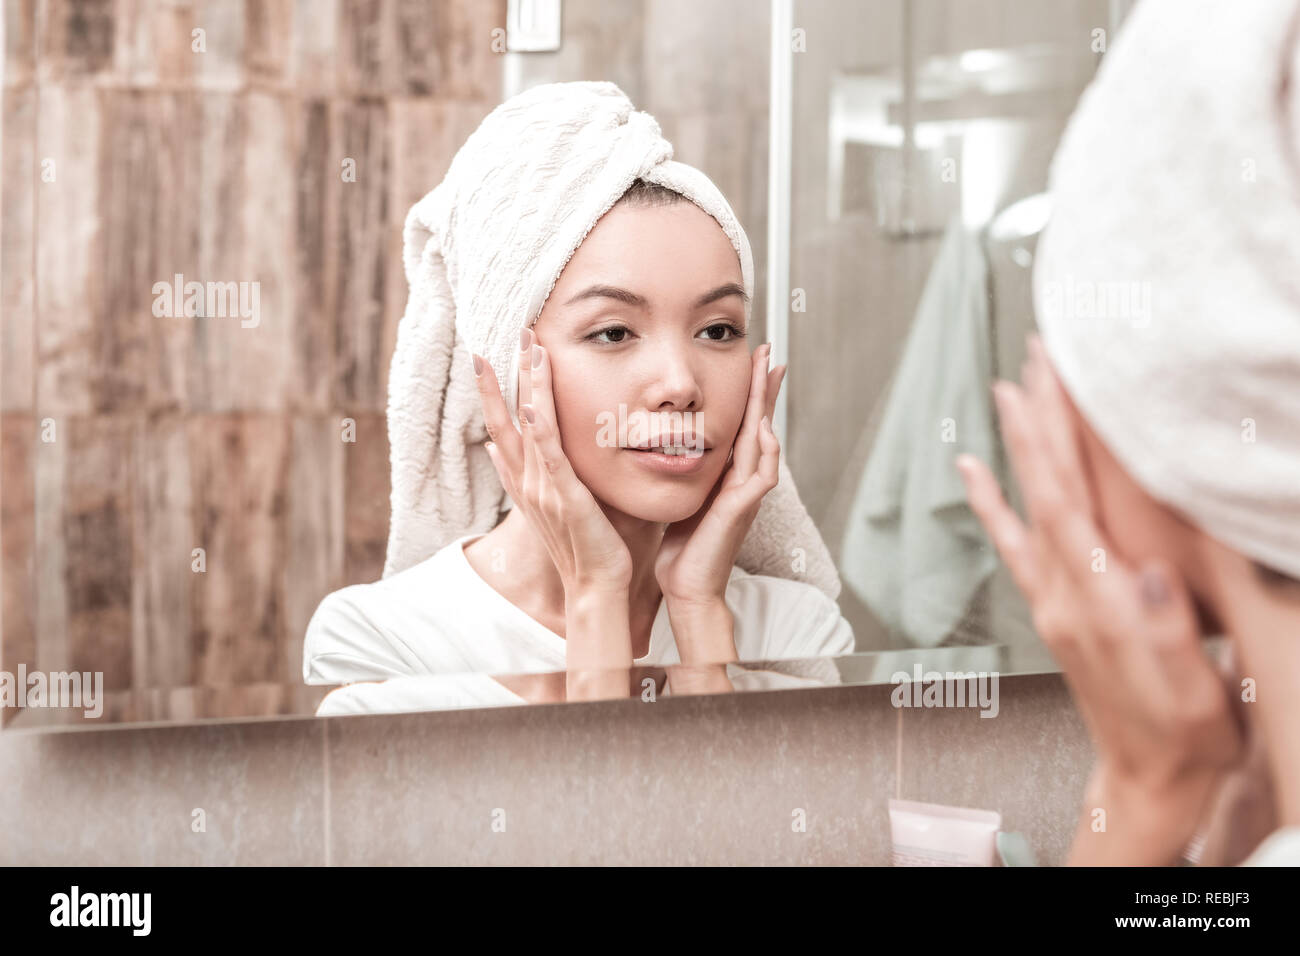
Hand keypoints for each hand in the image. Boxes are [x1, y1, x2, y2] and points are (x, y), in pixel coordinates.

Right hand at [474, 329, 632, 594]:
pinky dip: (538, 429)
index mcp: (524, 482)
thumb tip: (493, 450)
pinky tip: (531, 403)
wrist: (594, 587)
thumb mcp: (549, 505)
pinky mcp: (564, 497)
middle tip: (512, 333)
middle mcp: (527, 482)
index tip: (485, 356)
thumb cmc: (582, 548)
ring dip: (528, 385)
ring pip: (529, 427)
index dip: (492, 392)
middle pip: (509, 419)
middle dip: (507, 374)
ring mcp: (542, 489)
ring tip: (528, 348)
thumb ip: (522, 476)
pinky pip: (548, 456)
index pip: (502, 428)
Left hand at [653, 343, 785, 605]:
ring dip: (768, 406)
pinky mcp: (742, 510)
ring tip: (770, 374)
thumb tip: (663, 446)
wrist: (687, 586)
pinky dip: (766, 451)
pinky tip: (764, 428)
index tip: (749, 361)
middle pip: (759, 422)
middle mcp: (742, 479)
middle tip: (770, 352)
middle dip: (764, 387)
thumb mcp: (682, 496)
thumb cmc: (682, 547)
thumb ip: (683, 471)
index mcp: (726, 474)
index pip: (740, 423)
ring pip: (765, 439)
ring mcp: (746, 493)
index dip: (746, 393)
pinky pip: (762, 474)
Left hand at [955, 334, 1245, 862]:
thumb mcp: (1193, 688)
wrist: (1150, 780)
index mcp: (1098, 602)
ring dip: (1019, 445)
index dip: (1056, 439)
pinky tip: (974, 469)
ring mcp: (1054, 599)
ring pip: (1029, 504)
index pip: (1068, 501)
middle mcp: (1064, 593)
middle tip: (1032, 358)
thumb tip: (1150, 571)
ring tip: (1008, 389)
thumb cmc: (1185, 735)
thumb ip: (1168, 628)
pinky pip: (1014, 544)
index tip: (1047, 383)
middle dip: (1038, 419)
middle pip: (1044, 487)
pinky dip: (992, 503)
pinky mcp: (1054, 609)